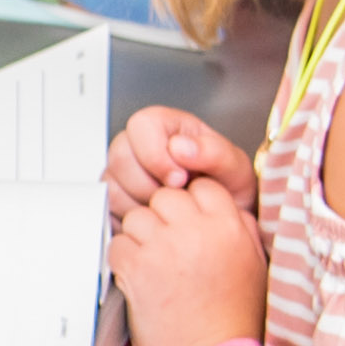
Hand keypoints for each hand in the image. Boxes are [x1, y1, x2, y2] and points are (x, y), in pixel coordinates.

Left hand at [107, 172, 267, 345]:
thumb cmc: (233, 322)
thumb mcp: (255, 265)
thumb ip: (241, 229)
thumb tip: (224, 208)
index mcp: (230, 226)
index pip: (203, 186)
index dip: (192, 204)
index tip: (189, 224)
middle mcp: (197, 231)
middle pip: (166, 197)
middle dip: (163, 219)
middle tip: (169, 248)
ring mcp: (165, 247)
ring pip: (137, 216)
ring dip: (141, 238)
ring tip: (155, 266)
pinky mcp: (137, 267)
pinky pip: (117, 243)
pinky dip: (123, 260)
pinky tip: (141, 279)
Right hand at [110, 105, 253, 209]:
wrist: (223, 220)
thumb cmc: (228, 188)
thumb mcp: (235, 168)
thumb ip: (214, 152)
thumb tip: (179, 146)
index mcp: (167, 125)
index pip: (141, 125)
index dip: (156, 155)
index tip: (180, 178)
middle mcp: (139, 144)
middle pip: (120, 157)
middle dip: (149, 185)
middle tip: (175, 196)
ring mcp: (123, 172)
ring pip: (111, 185)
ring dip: (141, 203)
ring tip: (168, 208)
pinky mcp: (116, 196)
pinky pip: (109, 208)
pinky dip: (131, 218)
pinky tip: (156, 217)